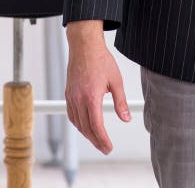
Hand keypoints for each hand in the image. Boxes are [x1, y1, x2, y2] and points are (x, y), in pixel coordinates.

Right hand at [65, 20, 130, 153]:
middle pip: (86, 128)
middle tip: (104, 147)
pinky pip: (72, 114)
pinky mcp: (68, 94)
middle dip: (96, 141)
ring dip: (87, 134)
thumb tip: (126, 117)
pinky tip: (85, 125)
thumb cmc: (100, 60)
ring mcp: (72, 97)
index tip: (108, 147)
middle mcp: (79, 99)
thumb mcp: (116, 80)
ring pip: (77, 123)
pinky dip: (78, 123)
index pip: (96, 126)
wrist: (85, 46)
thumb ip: (121, 102)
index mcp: (91, 97)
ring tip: (97, 139)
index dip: (102, 140)